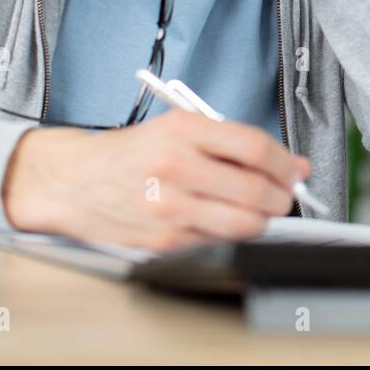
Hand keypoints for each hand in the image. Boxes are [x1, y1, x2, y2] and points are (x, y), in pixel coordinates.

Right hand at [1, 110, 311, 250]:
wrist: (73, 181)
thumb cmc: (130, 153)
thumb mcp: (178, 128)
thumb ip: (232, 143)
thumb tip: (288, 164)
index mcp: (182, 130)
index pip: (254, 148)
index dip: (285, 162)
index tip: (295, 170)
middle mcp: (175, 166)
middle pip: (255, 189)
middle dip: (282, 196)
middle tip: (285, 195)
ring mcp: (168, 206)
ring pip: (242, 223)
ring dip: (263, 220)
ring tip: (260, 211)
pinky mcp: (162, 239)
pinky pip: (217, 241)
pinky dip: (232, 234)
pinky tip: (225, 221)